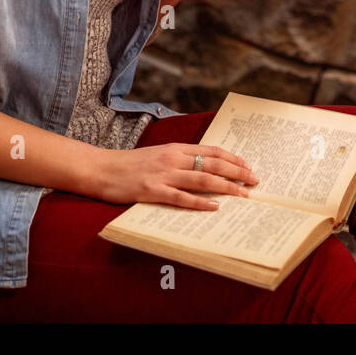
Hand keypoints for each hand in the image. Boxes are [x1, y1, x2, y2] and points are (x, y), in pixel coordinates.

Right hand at [92, 143, 258, 209]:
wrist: (101, 169)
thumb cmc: (130, 164)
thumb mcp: (158, 155)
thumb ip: (179, 159)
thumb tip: (204, 168)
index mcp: (175, 148)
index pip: (212, 151)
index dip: (233, 159)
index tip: (248, 166)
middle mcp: (173, 159)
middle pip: (213, 164)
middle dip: (237, 172)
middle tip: (255, 180)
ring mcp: (163, 175)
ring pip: (202, 179)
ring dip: (227, 186)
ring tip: (244, 194)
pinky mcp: (152, 191)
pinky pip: (181, 198)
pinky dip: (200, 202)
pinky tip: (215, 206)